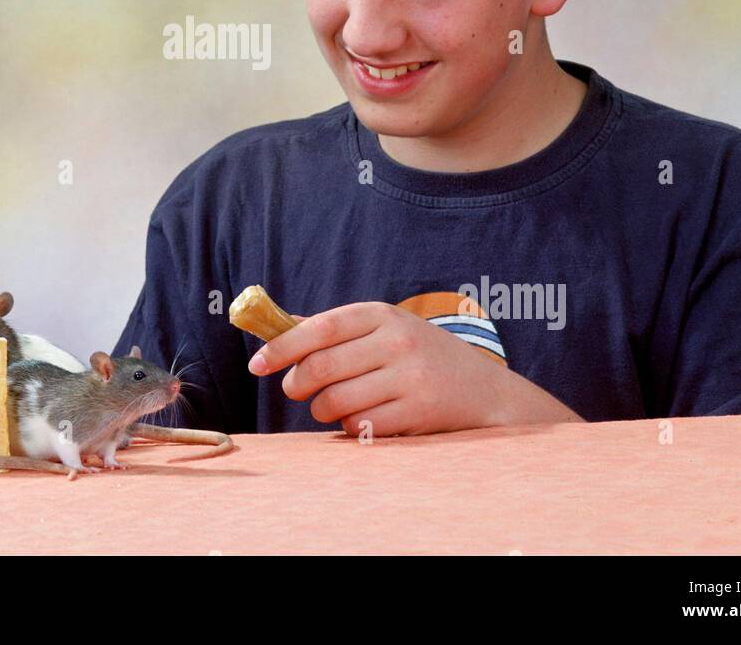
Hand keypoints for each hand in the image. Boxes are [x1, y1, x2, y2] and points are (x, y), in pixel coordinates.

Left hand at [248, 301, 510, 435]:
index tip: (256, 366)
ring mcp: (410, 377)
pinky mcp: (418, 411)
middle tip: (295, 391)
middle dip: (296, 385)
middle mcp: (397, 340)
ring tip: (330, 405)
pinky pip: (359, 426)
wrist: (483, 390)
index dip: (281, 348)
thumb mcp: (382, 329)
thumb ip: (332, 329)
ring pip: (335, 401)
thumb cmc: (419, 356)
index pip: (319, 328)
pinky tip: (360, 417)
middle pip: (320, 367)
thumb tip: (276, 325)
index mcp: (381, 314)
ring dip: (321, 409)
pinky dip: (348, 426)